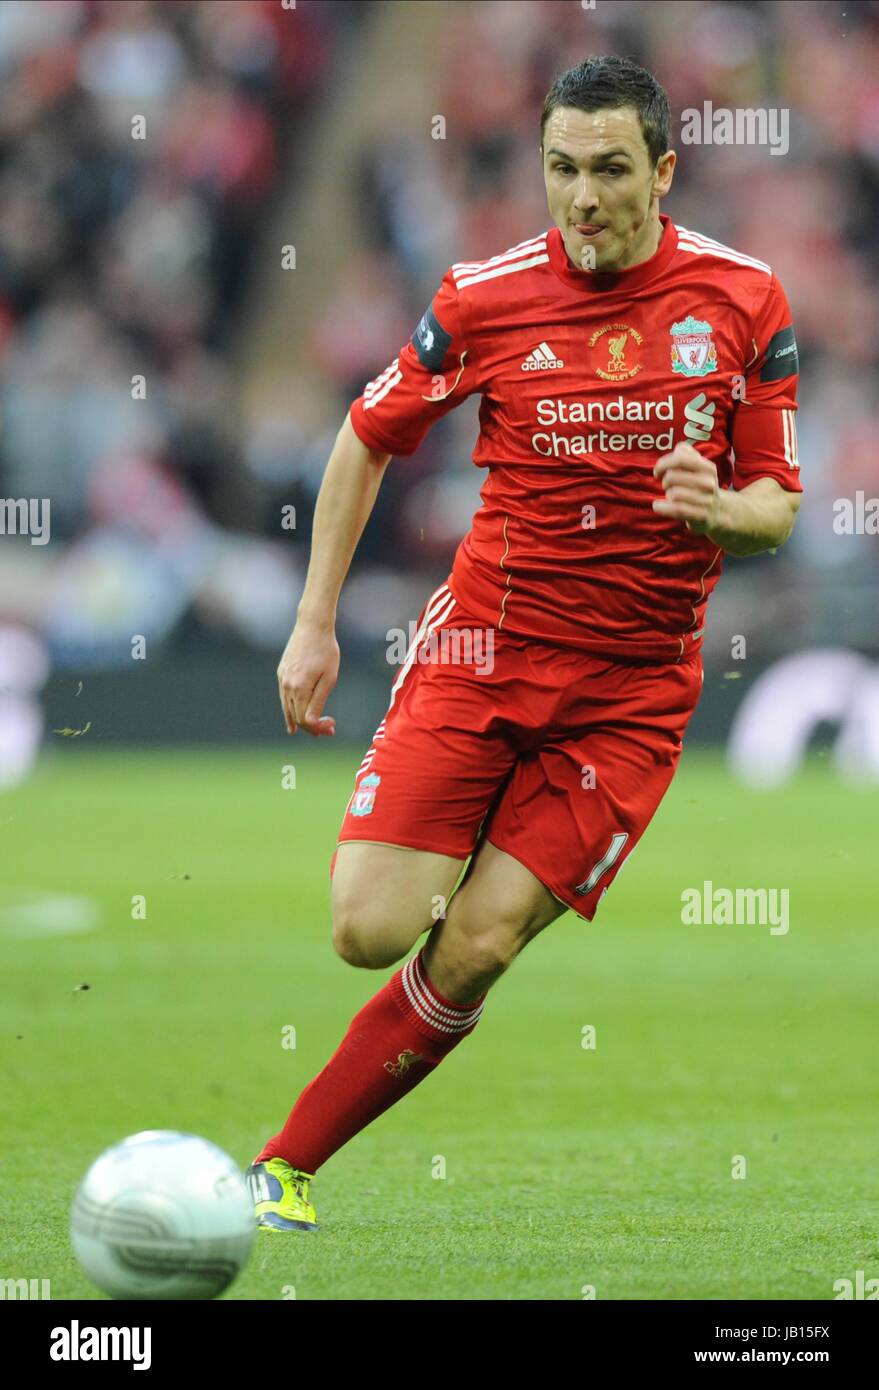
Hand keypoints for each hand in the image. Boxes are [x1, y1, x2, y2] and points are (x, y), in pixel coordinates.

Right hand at [277, 618, 339, 735]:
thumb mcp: (329, 678)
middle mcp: (287, 686)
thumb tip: (311, 723)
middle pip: (296, 717)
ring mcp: (282, 679)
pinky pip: (284, 698)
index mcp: (299, 688)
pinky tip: (292, 720)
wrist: (312, 626)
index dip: (318, 728)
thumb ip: (318, 701)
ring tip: (313, 731)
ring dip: (300, 721)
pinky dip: (289, 711)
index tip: (332, 726)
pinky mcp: (281, 673)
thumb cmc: (326, 651)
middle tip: (329, 730)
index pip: (305, 719)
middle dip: (312, 727)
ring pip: (288, 709)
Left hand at [652, 443, 722, 534]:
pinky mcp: (701, 516)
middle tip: (668, 486)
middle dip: (665, 481)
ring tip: (672, 497)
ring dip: (667, 495)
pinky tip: (657, 505)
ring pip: (673, 494)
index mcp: (708, 468)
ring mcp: (706, 500)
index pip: (680, 458)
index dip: (663, 463)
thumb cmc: (699, 485)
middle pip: (672, 476)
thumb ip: (686, 453)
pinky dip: (662, 507)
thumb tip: (677, 449)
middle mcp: (709, 483)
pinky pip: (676, 509)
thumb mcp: (697, 466)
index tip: (658, 471)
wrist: (718, 511)